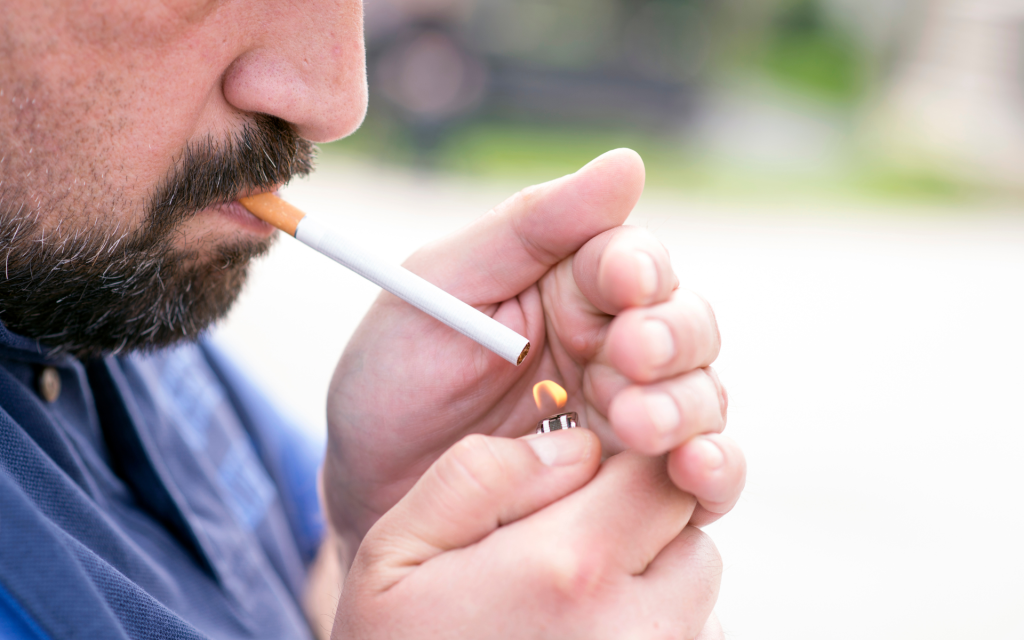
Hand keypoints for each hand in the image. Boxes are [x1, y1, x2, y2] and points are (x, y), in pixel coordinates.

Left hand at [324, 149, 744, 542]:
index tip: (622, 281)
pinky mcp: (637, 486)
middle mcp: (615, 346)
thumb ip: (532, 225)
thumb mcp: (444, 287)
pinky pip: (701, 477)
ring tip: (634, 423)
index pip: (634, 262)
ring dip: (683, 405)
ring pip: (701, 396)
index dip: (637, 269)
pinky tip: (696, 469)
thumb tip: (628, 163)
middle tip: (630, 355)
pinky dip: (716, 470)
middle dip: (667, 339)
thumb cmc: (396, 377)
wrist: (364, 485)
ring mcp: (633, 416)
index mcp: (572, 287)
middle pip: (686, 327)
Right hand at [333, 429, 724, 638]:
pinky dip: (649, 634)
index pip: (657, 475)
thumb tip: (573, 444)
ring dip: (650, 588)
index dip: (618, 471)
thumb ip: (482, 477)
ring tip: (570, 610)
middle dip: (640, 527)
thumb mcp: (397, 553)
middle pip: (687, 535)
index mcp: (567, 568)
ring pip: (692, 596)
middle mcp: (634, 628)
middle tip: (568, 554)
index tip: (577, 493)